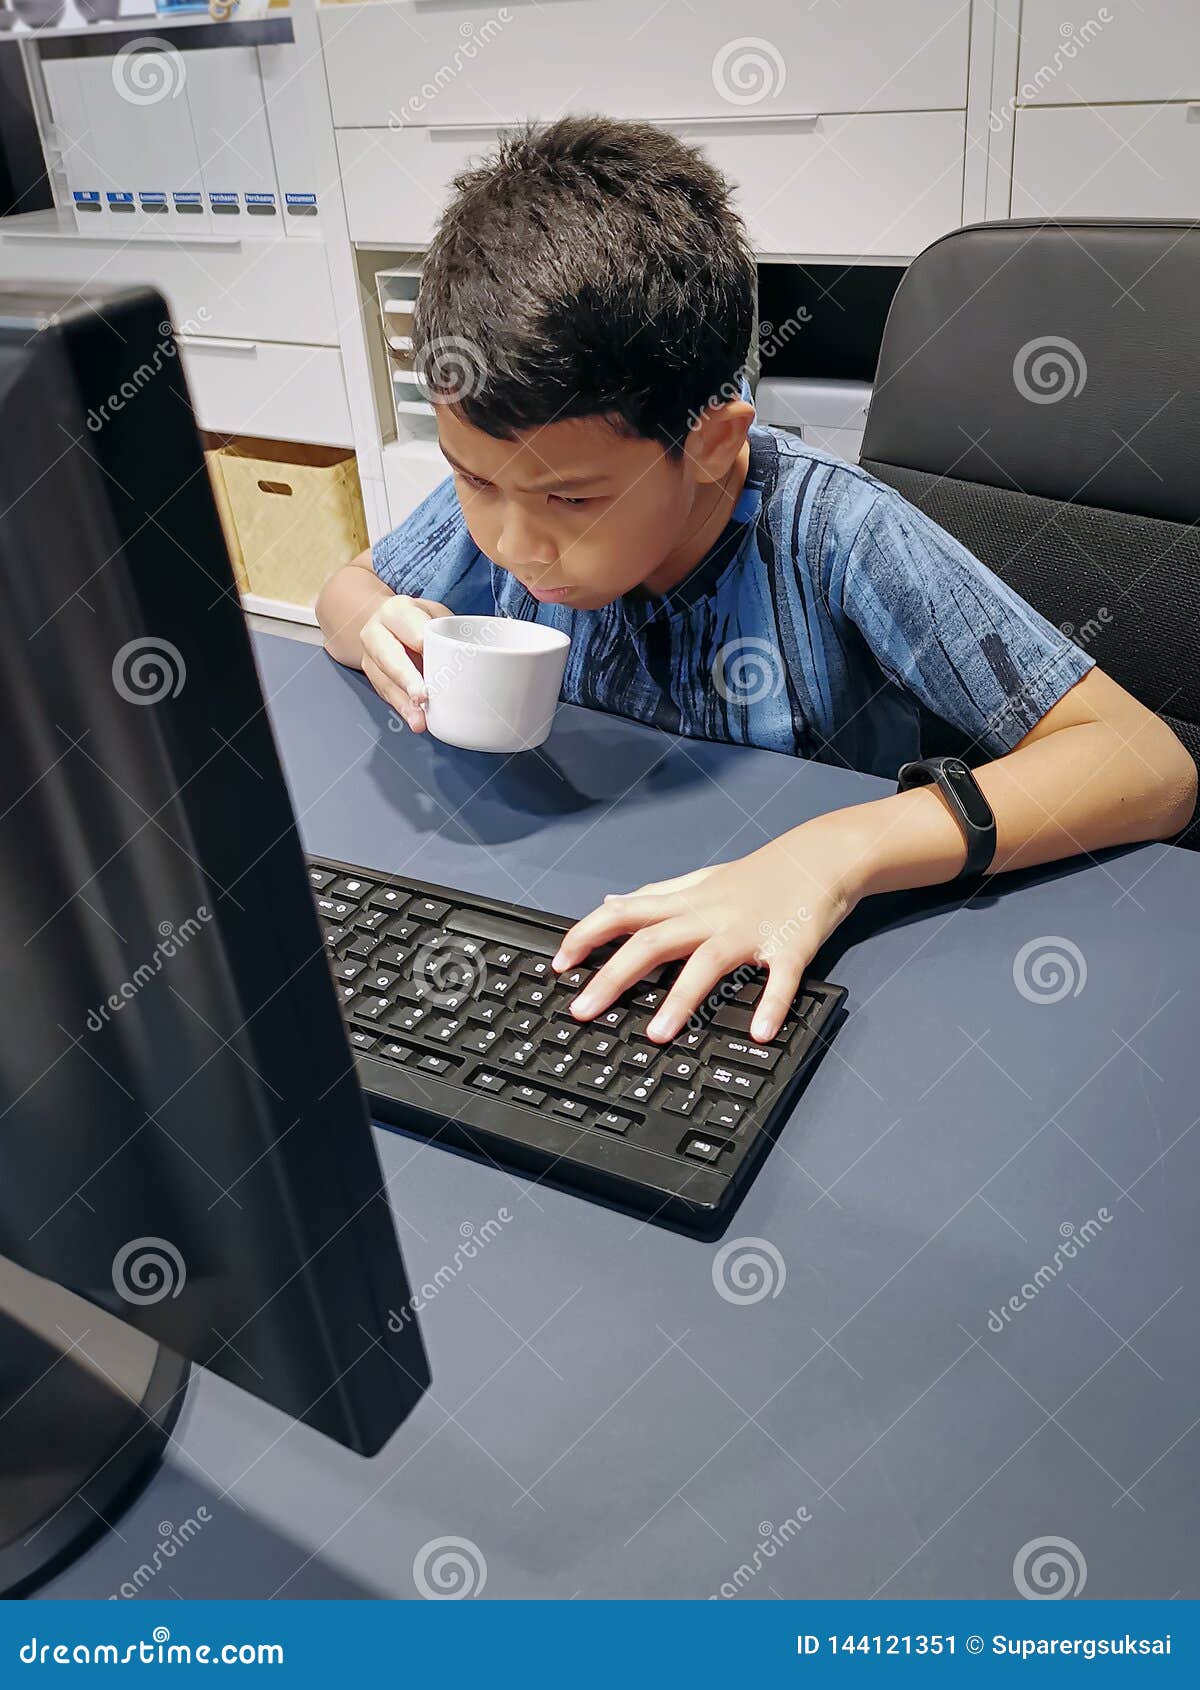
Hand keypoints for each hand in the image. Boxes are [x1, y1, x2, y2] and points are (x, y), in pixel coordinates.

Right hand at [360, 594, 453, 731]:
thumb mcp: (437, 615)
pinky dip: (405, 710)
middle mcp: (376, 633)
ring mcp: (371, 658)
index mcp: (397, 611)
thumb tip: (487, 658)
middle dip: (408, 679)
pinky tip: (416, 721)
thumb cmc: (421, 621)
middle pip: (390, 657)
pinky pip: (388, 696)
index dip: (424, 643)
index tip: (438, 658)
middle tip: (423, 696)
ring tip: (420, 721)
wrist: (386, 624)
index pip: (411, 629)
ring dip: (405, 704)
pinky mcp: (373, 679)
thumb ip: (452, 632)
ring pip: (386, 682)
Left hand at [551, 819, 867, 1042]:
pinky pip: (781, 979)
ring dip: (682, 998)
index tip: (558, 963)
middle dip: (615, 976)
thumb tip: (610, 902)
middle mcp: (712, 916)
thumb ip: (656, 896)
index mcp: (688, 903)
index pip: (625, 914)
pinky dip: (771, 1004)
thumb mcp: (700, 880)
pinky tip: (758, 1032)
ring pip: (708, 962)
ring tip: (657, 1034)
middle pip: (654, 942)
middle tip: (583, 1009)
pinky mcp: (792, 947)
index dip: (588, 935)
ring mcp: (751, 932)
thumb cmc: (758, 875)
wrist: (820, 857)